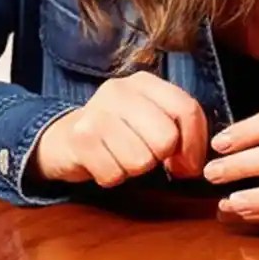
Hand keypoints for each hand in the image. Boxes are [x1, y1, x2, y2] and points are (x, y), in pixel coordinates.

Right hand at [31, 71, 208, 185]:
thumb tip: (190, 166)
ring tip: (119, 157)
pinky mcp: (79, 137)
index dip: (195, 144)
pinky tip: (103, 163)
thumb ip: (180, 131)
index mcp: (143, 82)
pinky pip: (114, 174)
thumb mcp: (151, 120)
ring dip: (133, 169)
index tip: (185, 162)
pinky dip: (112, 177)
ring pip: (140, 160)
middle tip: (145, 157)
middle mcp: (118, 90)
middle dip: (159, 157)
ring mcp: (96, 112)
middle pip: (165, 138)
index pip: (187, 109)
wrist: (63, 138)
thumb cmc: (118, 133)